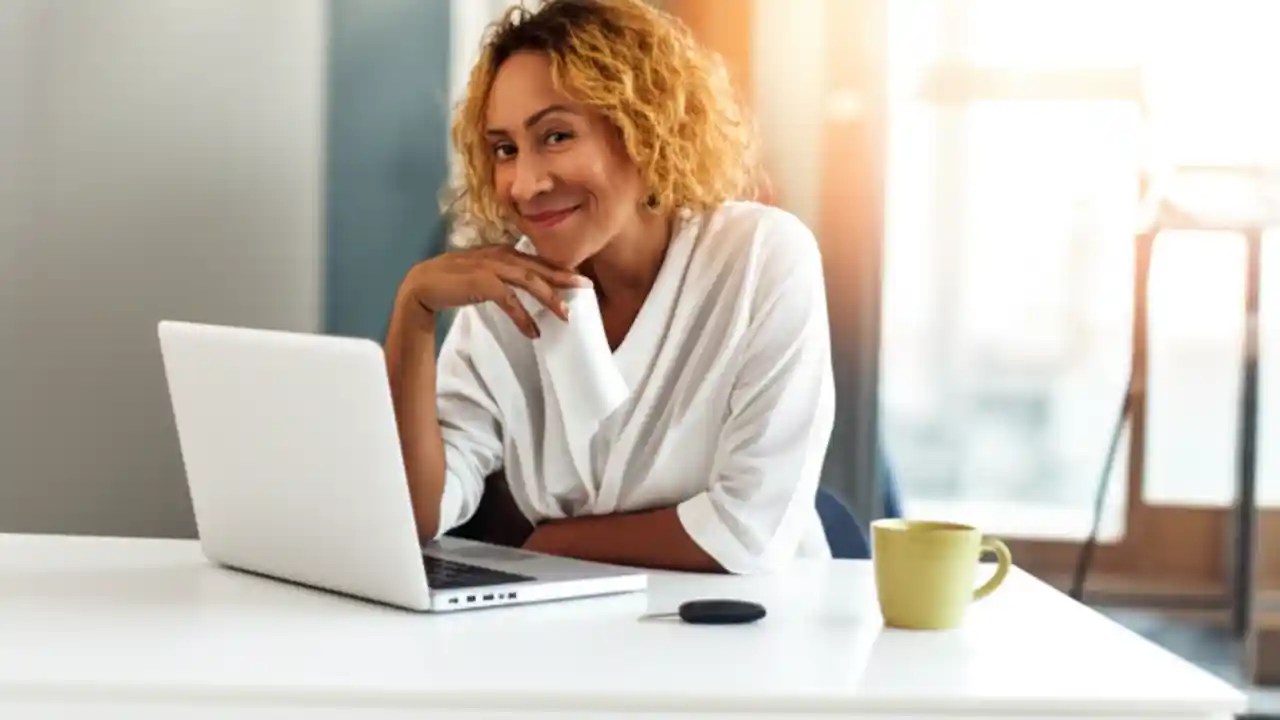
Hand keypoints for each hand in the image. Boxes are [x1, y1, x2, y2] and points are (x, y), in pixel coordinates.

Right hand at [399, 245, 590, 338]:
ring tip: (565, 315)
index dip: (557, 269)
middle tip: (586, 288)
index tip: (578, 278)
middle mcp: (500, 256)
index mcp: (501, 252)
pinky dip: (523, 317)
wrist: (422, 285)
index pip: (535, 260)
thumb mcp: (483, 273)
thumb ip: (502, 274)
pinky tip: (534, 332)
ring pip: (530, 282)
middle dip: (564, 278)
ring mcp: (491, 268)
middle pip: (539, 268)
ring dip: (550, 298)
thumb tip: (522, 284)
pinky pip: (510, 301)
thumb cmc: (452, 281)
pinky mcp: (482, 284)